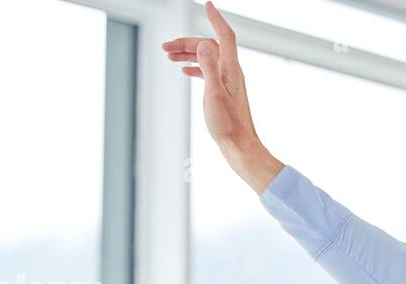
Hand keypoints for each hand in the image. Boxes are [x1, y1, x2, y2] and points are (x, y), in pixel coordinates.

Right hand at [162, 1, 282, 191]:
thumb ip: (208, 67)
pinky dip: (196, 67)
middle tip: (165, 47)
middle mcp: (232, 72)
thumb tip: (203, 43)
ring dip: (188, 54)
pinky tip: (184, 71)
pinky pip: (209, 72)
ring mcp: (229, 82)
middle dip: (187, 42)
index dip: (216, 18)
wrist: (240, 147)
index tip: (207, 5)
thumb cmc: (227, 124)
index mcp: (230, 69)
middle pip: (209, 46)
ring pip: (207, 59)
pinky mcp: (225, 93)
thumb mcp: (213, 94)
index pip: (224, 35)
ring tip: (168, 56)